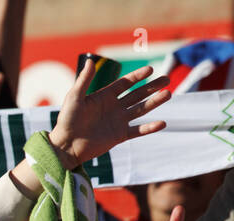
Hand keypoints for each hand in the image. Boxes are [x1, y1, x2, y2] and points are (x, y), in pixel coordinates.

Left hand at [47, 62, 170, 167]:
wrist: (65, 146)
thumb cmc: (67, 121)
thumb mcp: (74, 97)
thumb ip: (84, 80)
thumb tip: (91, 60)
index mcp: (104, 96)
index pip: (125, 83)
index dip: (137, 76)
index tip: (150, 69)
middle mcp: (114, 107)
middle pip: (137, 94)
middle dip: (152, 87)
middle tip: (167, 79)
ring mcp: (118, 121)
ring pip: (140, 110)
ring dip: (154, 102)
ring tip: (168, 94)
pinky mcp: (119, 136)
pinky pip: (137, 131)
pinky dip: (149, 128)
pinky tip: (162, 123)